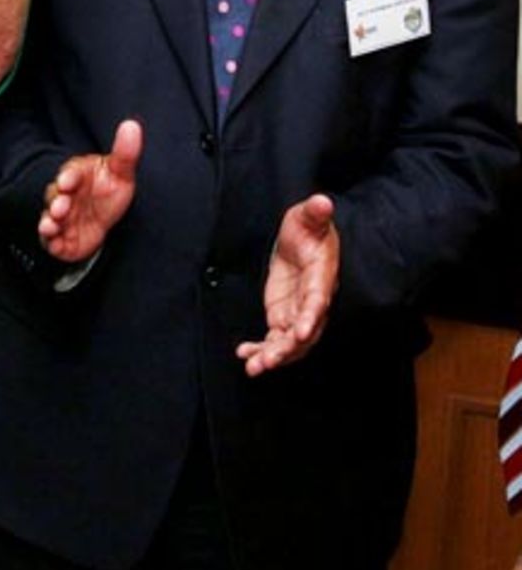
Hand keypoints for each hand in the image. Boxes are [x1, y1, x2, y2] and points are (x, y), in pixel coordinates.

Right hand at [39, 119, 142, 261]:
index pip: (70, 173)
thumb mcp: (120, 172)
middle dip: (56, 202)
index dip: (68, 178)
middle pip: (55, 196)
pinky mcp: (60, 238)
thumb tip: (132, 125)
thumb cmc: (108, 190)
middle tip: (60, 207)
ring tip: (51, 225)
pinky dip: (50, 241)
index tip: (68, 182)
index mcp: (76, 176)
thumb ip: (125, 153)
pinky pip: (51, 240)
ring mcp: (60, 217)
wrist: (105, 220)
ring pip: (49, 218)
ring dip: (49, 222)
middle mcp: (64, 196)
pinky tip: (54, 240)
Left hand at [236, 194, 339, 376]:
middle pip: (304, 331)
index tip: (301, 331)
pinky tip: (245, 355)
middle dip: (288, 348)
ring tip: (253, 367)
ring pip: (289, 342)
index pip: (317, 300)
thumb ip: (315, 213)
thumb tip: (323, 202)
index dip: (310, 316)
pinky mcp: (283, 316)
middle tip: (269, 360)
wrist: (304, 240)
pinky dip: (261, 349)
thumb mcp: (309, 217)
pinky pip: (274, 339)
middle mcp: (311, 301)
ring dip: (273, 356)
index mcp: (320, 278)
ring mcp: (297, 312)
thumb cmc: (309, 229)